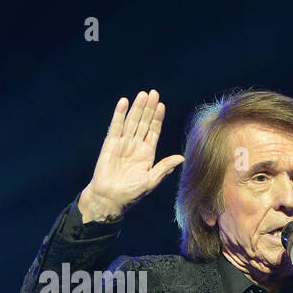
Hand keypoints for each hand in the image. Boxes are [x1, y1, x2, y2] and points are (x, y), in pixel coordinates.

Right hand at [79, 89, 185, 222]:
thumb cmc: (131, 193)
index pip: (153, 131)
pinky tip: (124, 102)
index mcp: (147, 153)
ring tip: (143, 94)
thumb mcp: (151, 180)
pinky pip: (116, 126)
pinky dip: (119, 114)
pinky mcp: (110, 143)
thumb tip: (182, 158)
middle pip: (144, 122)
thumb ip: (164, 167)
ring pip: (132, 121)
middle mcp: (136, 145)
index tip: (161, 105)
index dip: (157, 118)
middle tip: (153, 93)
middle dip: (149, 108)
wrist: (110, 198)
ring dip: (137, 108)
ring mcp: (123, 143)